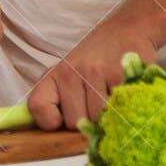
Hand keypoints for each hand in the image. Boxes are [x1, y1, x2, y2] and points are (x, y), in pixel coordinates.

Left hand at [28, 20, 157, 131]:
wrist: (127, 29)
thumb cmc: (98, 59)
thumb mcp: (71, 74)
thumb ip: (61, 101)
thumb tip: (59, 136)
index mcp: (54, 74)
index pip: (37, 107)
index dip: (51, 121)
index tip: (64, 117)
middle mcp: (69, 71)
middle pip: (74, 122)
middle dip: (88, 121)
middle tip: (97, 100)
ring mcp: (94, 72)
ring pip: (98, 120)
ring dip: (108, 115)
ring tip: (112, 95)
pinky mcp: (119, 75)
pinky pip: (119, 111)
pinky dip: (124, 107)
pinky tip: (125, 91)